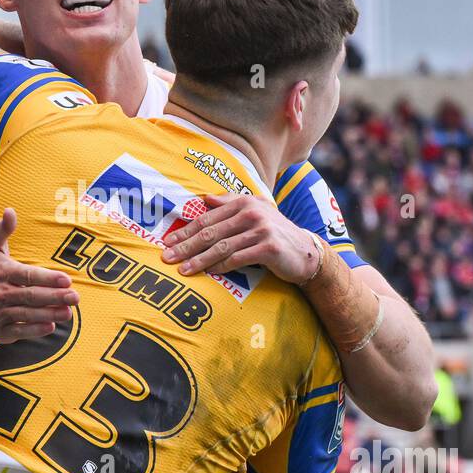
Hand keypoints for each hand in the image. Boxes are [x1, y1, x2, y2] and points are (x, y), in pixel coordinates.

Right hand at [0, 208, 78, 343]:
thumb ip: (1, 230)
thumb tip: (10, 211)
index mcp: (2, 272)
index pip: (27, 276)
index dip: (47, 278)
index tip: (66, 280)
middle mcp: (0, 293)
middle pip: (31, 296)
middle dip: (54, 297)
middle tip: (75, 297)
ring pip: (27, 315)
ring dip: (49, 315)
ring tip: (68, 313)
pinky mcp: (0, 331)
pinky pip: (19, 331)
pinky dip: (34, 330)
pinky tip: (51, 327)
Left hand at [160, 194, 319, 283]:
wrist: (306, 252)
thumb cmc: (275, 233)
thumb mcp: (256, 212)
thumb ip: (231, 203)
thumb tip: (206, 199)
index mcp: (244, 202)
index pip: (207, 218)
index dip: (186, 231)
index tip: (168, 242)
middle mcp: (252, 213)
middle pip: (211, 232)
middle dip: (186, 246)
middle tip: (167, 257)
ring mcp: (261, 230)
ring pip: (221, 247)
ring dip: (199, 260)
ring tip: (183, 270)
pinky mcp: (268, 248)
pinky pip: (237, 259)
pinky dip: (221, 267)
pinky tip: (208, 273)